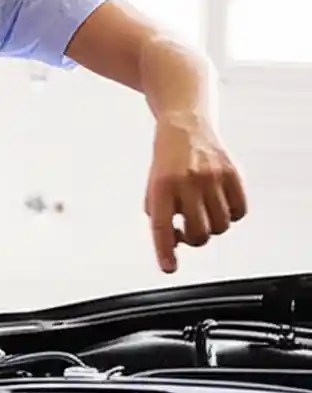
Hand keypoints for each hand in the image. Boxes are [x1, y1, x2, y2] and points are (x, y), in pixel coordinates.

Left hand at [145, 113, 246, 272]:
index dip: (164, 250)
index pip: (162, 225)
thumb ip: (159, 212)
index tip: (168, 267)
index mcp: (161, 184)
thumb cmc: (167, 158)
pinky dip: (231, 216)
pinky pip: (239, 211)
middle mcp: (187, 181)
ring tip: (202, 214)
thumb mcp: (152, 183)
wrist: (184, 125)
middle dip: (192, 240)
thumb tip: (171, 242)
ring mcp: (213, 178)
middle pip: (198, 233)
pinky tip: (218, 206)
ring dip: (211, 228)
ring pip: (220, 226)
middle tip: (186, 231)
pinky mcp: (232, 174)